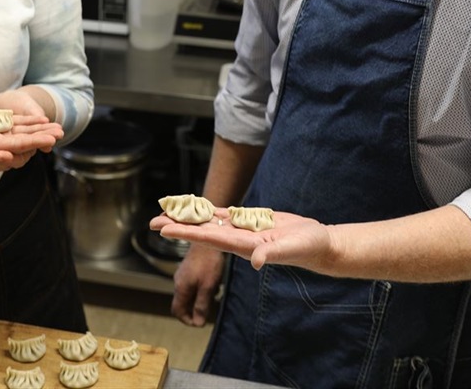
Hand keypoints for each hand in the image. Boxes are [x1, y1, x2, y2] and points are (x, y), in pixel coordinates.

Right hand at [0, 106, 62, 173]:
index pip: (10, 146)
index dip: (28, 143)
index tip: (45, 142)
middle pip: (22, 140)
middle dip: (41, 137)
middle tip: (59, 134)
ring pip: (23, 131)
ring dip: (40, 130)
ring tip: (58, 127)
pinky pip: (16, 123)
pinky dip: (30, 121)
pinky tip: (44, 118)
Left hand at [151, 208, 335, 271]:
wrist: (319, 245)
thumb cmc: (308, 248)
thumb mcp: (291, 250)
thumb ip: (272, 256)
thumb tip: (255, 261)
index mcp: (244, 246)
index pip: (208, 238)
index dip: (184, 233)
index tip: (163, 230)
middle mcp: (239, 239)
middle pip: (202, 230)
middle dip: (178, 225)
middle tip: (152, 221)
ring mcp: (244, 230)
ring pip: (211, 222)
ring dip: (190, 218)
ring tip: (168, 212)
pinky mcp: (253, 222)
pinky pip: (226, 215)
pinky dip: (210, 211)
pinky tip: (197, 208)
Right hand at [169, 243, 224, 326]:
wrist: (208, 235)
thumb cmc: (208, 262)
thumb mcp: (207, 286)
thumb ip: (201, 305)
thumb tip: (198, 323)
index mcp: (181, 288)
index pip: (177, 311)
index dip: (187, 320)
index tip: (200, 323)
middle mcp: (179, 281)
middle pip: (182, 303)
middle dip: (195, 310)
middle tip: (209, 310)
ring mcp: (183, 274)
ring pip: (188, 294)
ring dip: (199, 299)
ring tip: (214, 295)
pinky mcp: (188, 268)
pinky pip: (192, 284)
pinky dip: (201, 289)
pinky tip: (213, 284)